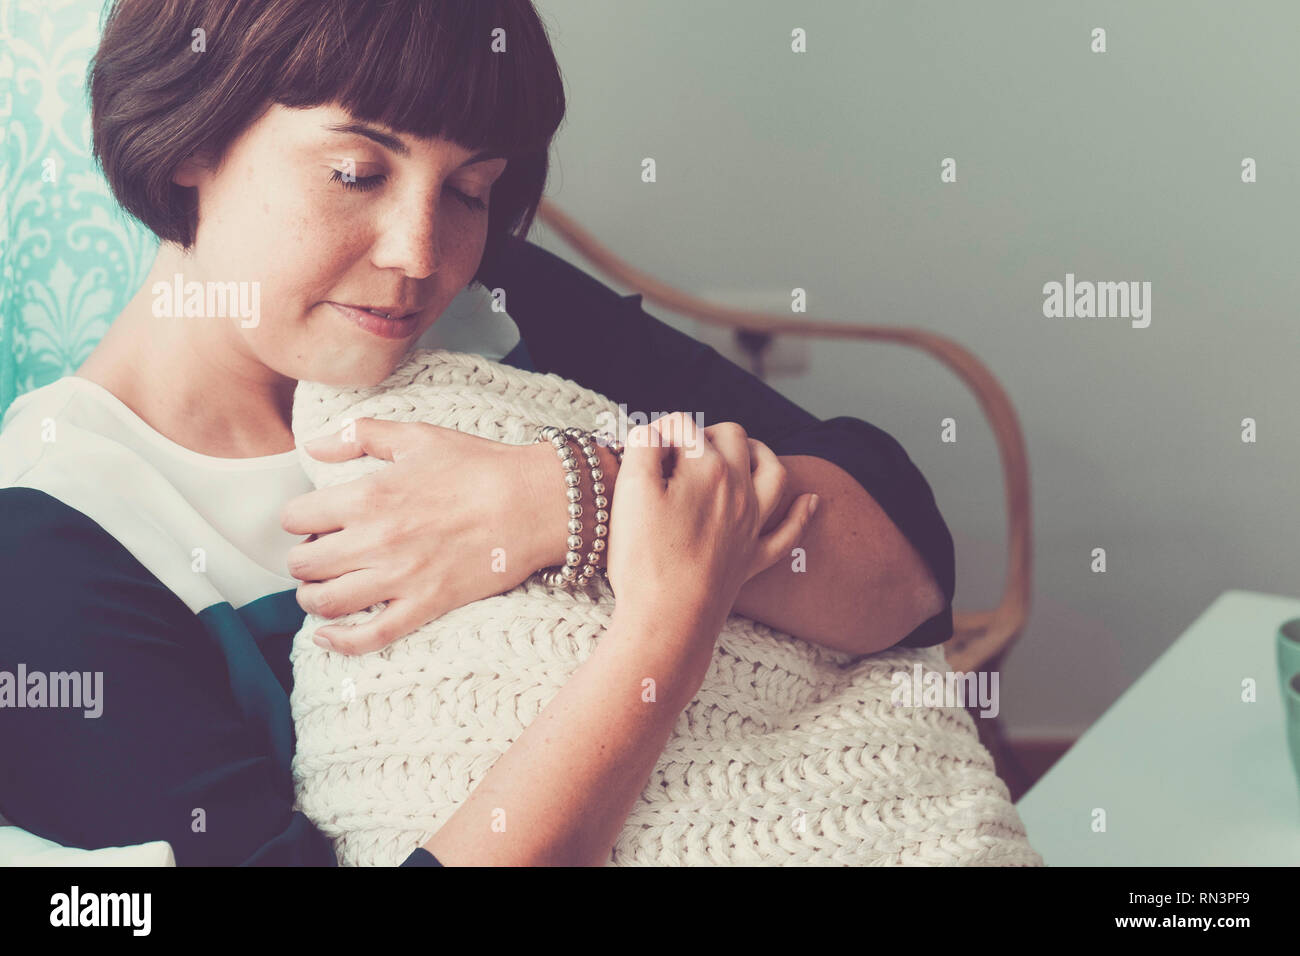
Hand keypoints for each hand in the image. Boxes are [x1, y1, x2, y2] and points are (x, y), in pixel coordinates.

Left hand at [280, 419, 554, 654]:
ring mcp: (399, 578)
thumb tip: (312, 446)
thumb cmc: (479, 465)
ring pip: (325, 602)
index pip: (296, 517)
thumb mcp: (417, 436)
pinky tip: (327, 636)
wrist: (533, 502)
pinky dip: (339, 642)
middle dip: (301, 559)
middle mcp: (375, 541)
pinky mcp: (425, 605)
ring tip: (320, 590)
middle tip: (317, 554)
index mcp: (368, 496)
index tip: (312, 520)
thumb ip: (359, 435)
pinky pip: (369, 637)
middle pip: (303, 564)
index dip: (298, 519)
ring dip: (311, 598)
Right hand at [603, 412, 818, 641]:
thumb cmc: (645, 557)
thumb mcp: (631, 491)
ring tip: (741, 452)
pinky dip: (802, 513)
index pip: (683, 426)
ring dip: (758, 453)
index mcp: (707, 468)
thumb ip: (644, 447)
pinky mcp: (753, 558)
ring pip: (772, 471)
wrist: (668, 621)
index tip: (639, 451)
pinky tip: (811, 501)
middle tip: (675, 453)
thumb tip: (657, 432)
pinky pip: (789, 531)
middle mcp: (738, 489)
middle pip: (733, 437)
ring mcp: (751, 524)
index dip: (657, 431)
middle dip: (706, 433)